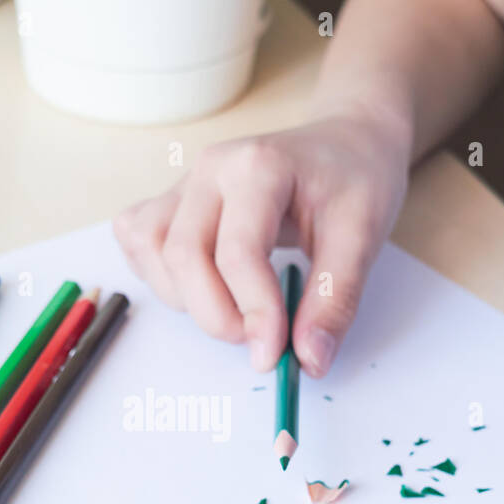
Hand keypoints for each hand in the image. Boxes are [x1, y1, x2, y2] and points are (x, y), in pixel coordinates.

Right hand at [113, 113, 409, 375]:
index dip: (254, 312)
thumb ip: (335, 300)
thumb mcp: (364, 237)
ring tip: (235, 309)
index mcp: (259, 167)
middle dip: (216, 315)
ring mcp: (184, 182)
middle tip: (258, 340)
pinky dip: (160, 275)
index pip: (238, 252)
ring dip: (186, 299)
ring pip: (153, 251)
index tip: (274, 353)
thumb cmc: (353, 181)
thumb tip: (310, 360)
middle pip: (184, 255)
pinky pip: (139, 241)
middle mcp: (210, 168)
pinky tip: (201, 285)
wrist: (344, 144)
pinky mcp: (171, 200)